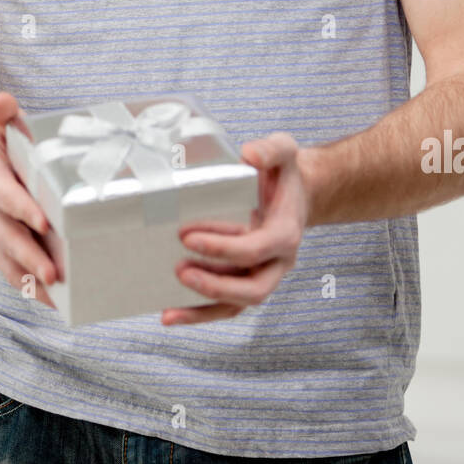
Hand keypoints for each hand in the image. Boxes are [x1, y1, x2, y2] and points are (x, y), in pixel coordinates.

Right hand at [0, 91, 60, 308]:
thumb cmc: (1, 152)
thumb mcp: (1, 132)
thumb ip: (4, 118)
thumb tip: (3, 100)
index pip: (7, 198)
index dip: (24, 210)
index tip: (45, 222)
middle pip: (8, 238)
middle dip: (30, 257)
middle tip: (54, 272)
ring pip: (8, 262)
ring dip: (31, 280)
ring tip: (58, 293)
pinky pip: (12, 274)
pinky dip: (31, 289)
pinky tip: (56, 302)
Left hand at [162, 131, 308, 326]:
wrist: (294, 193)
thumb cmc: (283, 174)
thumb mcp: (283, 151)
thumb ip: (271, 149)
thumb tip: (249, 154)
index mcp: (285, 233)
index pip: (255, 249)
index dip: (222, 248)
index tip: (187, 237)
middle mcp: (278, 262)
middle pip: (252, 289)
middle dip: (215, 284)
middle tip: (179, 269)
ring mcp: (263, 276)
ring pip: (237, 306)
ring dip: (203, 308)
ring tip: (168, 309)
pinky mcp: (246, 281)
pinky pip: (225, 306)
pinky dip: (199, 313)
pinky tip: (169, 313)